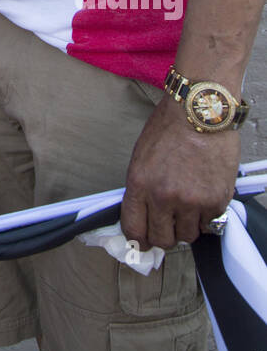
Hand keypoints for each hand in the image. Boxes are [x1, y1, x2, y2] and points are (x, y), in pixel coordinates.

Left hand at [121, 94, 240, 250]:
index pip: (134, 229)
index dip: (138, 240)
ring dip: (186, 227)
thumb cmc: (170, 126)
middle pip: (162, 239)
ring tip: (187, 208)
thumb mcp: (142, 156)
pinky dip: (206, 217)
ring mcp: (192, 201)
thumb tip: (142, 214)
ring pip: (187, 236)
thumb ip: (141, 188)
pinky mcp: (216, 200)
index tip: (142, 241)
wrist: (200, 110)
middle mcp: (164, 197)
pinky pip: (210, 224)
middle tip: (168, 225)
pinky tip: (203, 200)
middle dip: (163, 236)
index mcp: (140, 184)